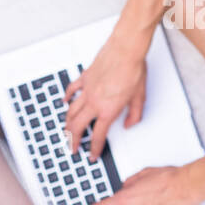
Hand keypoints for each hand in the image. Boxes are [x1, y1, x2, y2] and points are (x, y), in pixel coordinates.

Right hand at [64, 34, 147, 159]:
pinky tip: (65, 102)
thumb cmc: (133, 69)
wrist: (126, 49)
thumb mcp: (140, 97)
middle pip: (78, 127)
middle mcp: (95, 102)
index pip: (98, 136)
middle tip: (72, 148)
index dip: (94, 148)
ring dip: (67, 124)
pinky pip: (71, 90)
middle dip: (73, 141)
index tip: (92, 155)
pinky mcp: (84, 78)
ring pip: (71, 111)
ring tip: (67, 131)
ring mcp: (87, 90)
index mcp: (108, 110)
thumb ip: (134, 115)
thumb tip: (129, 124)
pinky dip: (66, 98)